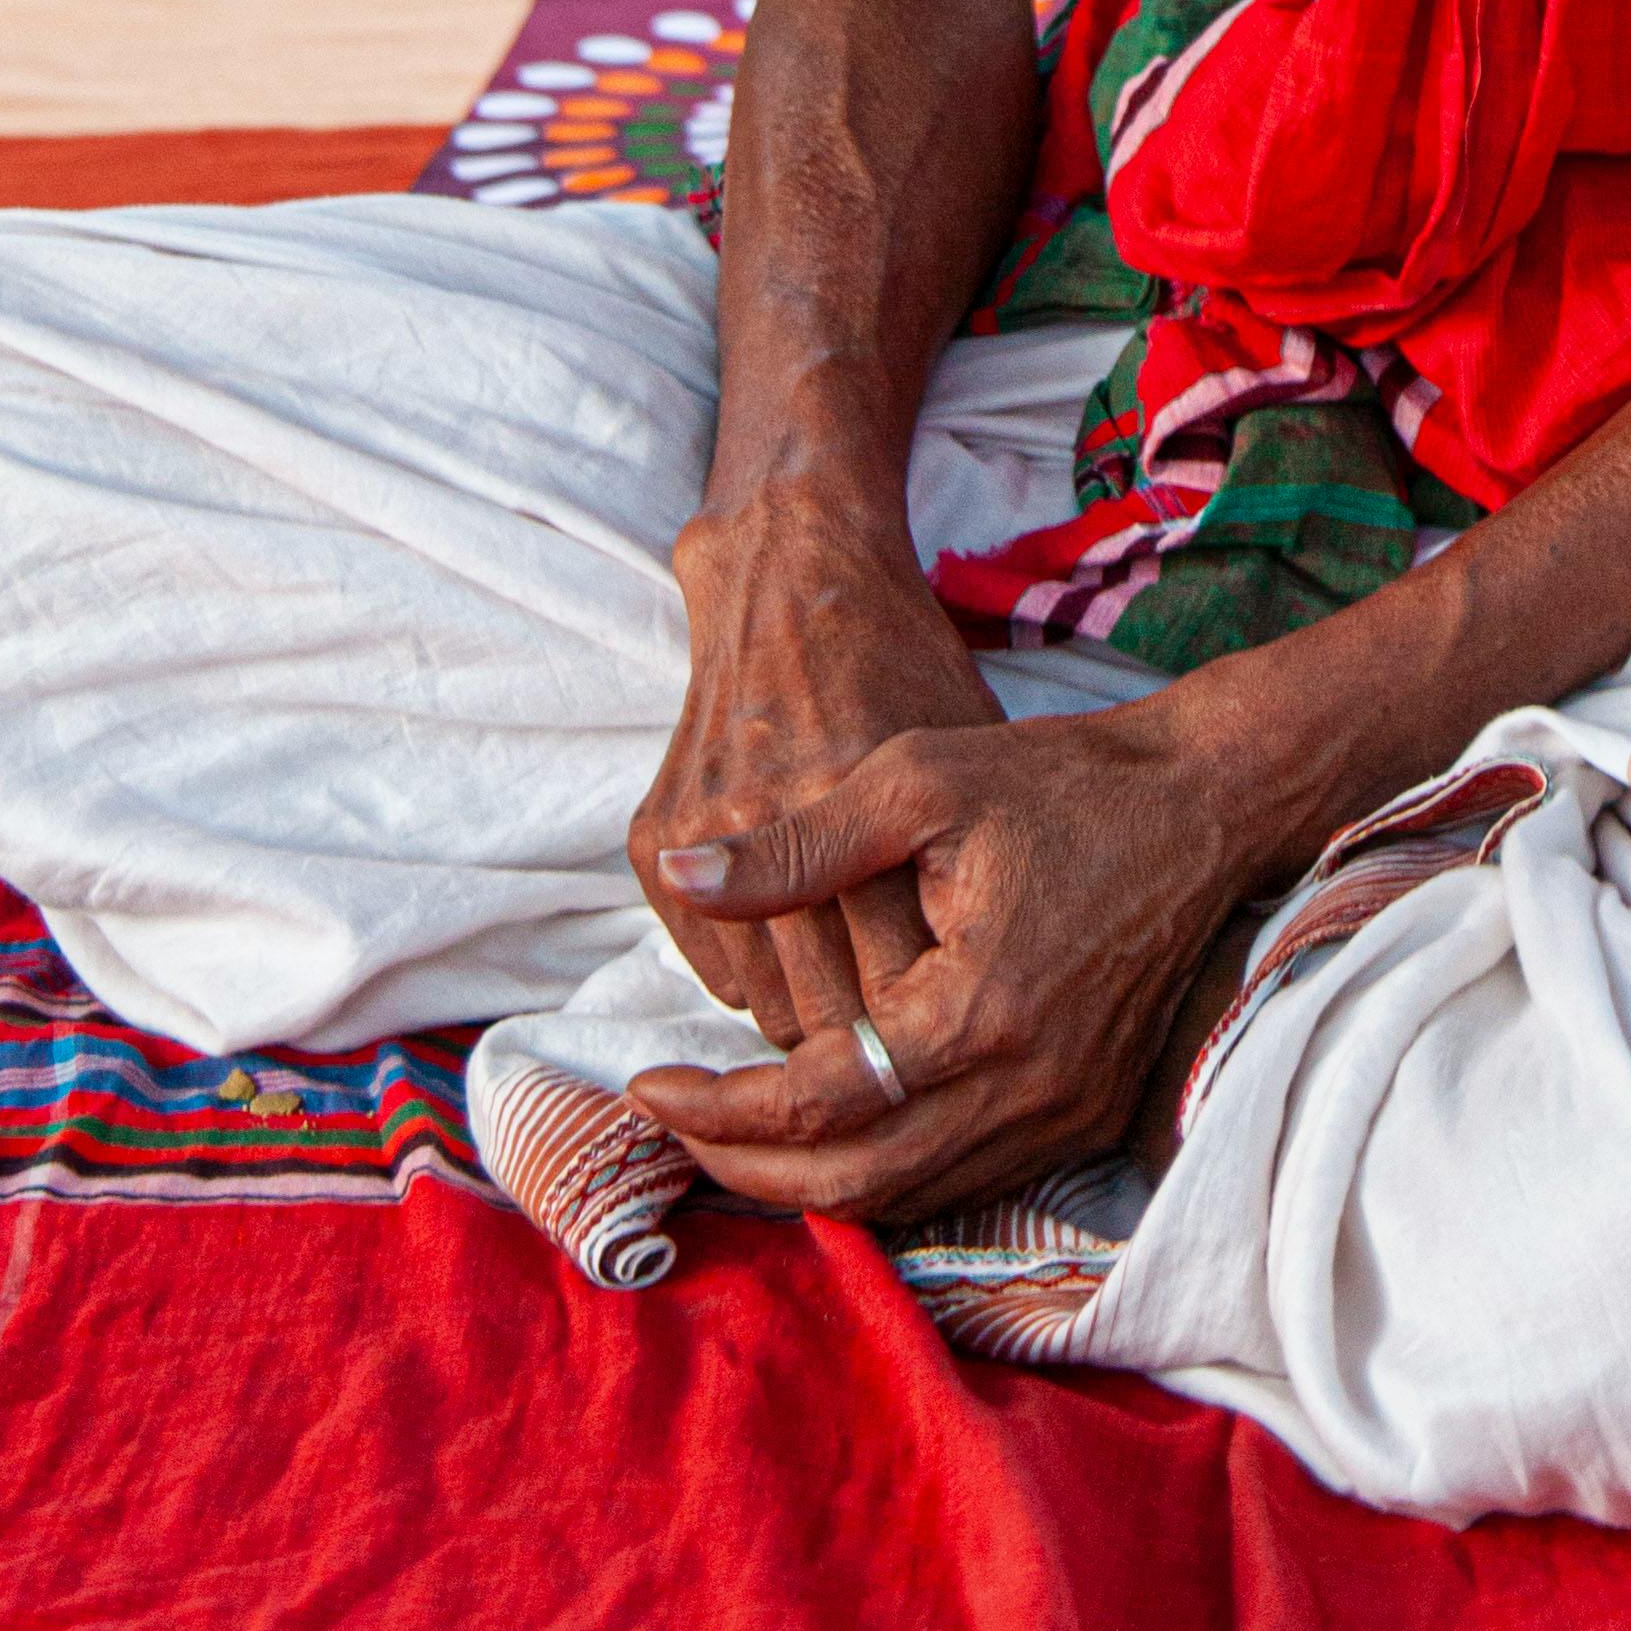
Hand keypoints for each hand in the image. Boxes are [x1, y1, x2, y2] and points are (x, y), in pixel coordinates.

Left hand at [627, 698, 1249, 1230]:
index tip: (645, 1079)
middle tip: (671, 1123)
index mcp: (978, 1008)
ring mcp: (1064, 1115)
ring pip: (910, 1199)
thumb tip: (681, 875)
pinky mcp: (1085, 1117)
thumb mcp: (914, 782)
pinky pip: (963, 1182)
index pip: (818, 1101)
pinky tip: (829, 1128)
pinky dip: (883, 1172)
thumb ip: (797, 848)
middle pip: (858, 1183)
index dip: (720, 1105)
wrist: (1200, 801)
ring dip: (811, 1182)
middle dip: (749, 1168)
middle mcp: (1026, 1088)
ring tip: (729, 1131)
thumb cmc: (1053, 779)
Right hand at [633, 482, 1000, 1053]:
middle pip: (821, 1006)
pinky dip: (749, 979)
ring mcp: (703, 825)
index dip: (926, 1032)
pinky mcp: (654, 835)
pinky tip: (793, 955)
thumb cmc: (904, 663)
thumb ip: (965, 865)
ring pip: (755, 1001)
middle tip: (900, 1056)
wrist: (794, 574)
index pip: (896, 981)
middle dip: (864, 1050)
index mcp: (864, 793)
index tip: (950, 1048)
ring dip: (802, 1022)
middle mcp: (773, 811)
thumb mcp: (961, 750)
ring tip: (851, 1013)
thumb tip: (976, 993)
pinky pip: (704, 961)